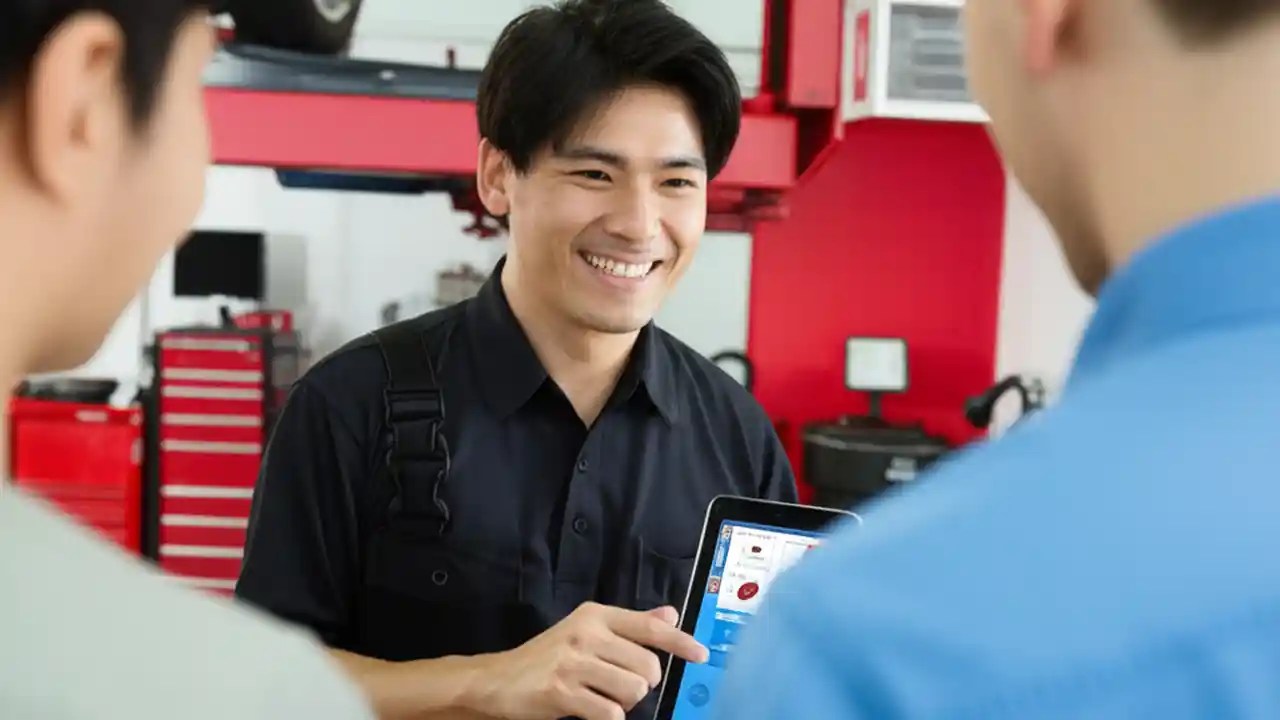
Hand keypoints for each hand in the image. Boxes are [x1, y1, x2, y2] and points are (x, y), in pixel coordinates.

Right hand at [461, 602, 707, 719]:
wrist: (496, 680)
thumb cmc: (547, 657)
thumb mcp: (587, 631)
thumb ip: (630, 626)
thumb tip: (670, 615)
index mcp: (595, 615)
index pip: (649, 627)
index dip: (680, 642)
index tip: (702, 654)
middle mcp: (586, 633)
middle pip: (647, 667)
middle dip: (642, 684)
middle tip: (617, 684)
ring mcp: (573, 663)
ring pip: (632, 692)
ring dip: (623, 702)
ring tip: (600, 696)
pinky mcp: (561, 692)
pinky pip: (609, 713)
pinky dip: (606, 717)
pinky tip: (588, 708)